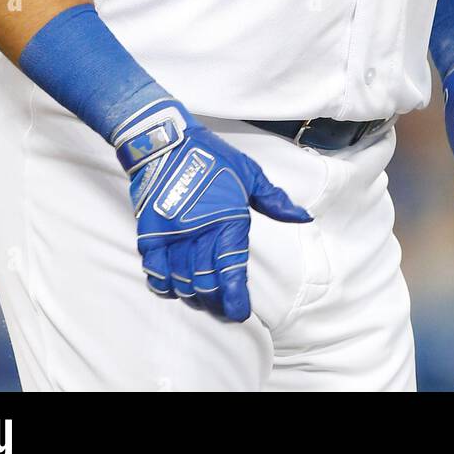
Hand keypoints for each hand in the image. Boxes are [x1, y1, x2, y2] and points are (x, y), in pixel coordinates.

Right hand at [113, 98, 310, 319]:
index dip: (235, 299)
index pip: (231, 271)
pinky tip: (176, 286)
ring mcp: (171, 236)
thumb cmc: (210, 156)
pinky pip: (155, 273)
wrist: (165, 141)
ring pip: (181, 283)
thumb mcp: (248, 173)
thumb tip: (303, 218)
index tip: (240, 312)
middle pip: (205, 285)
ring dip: (193, 297)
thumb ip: (274, 201)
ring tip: (203, 298)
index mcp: (227, 219)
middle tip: (225, 309)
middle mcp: (198, 232)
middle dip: (217, 304)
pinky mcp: (150, 235)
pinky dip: (165, 286)